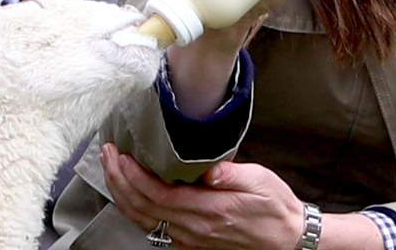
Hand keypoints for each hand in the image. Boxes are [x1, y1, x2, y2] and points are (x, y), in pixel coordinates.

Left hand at [102, 144, 304, 249]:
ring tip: (110, 169)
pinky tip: (128, 193)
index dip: (135, 176)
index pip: (159, 194)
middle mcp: (195, 228)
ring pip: (143, 220)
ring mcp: (190, 239)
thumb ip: (231, 173)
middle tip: (108, 154)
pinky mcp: (190, 242)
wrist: (288, 239)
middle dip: (119, 180)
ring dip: (121, 194)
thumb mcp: (260, 181)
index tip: (122, 155)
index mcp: (210, 210)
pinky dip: (134, 209)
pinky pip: (153, 228)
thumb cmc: (275, 207)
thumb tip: (208, 168)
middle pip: (143, 207)